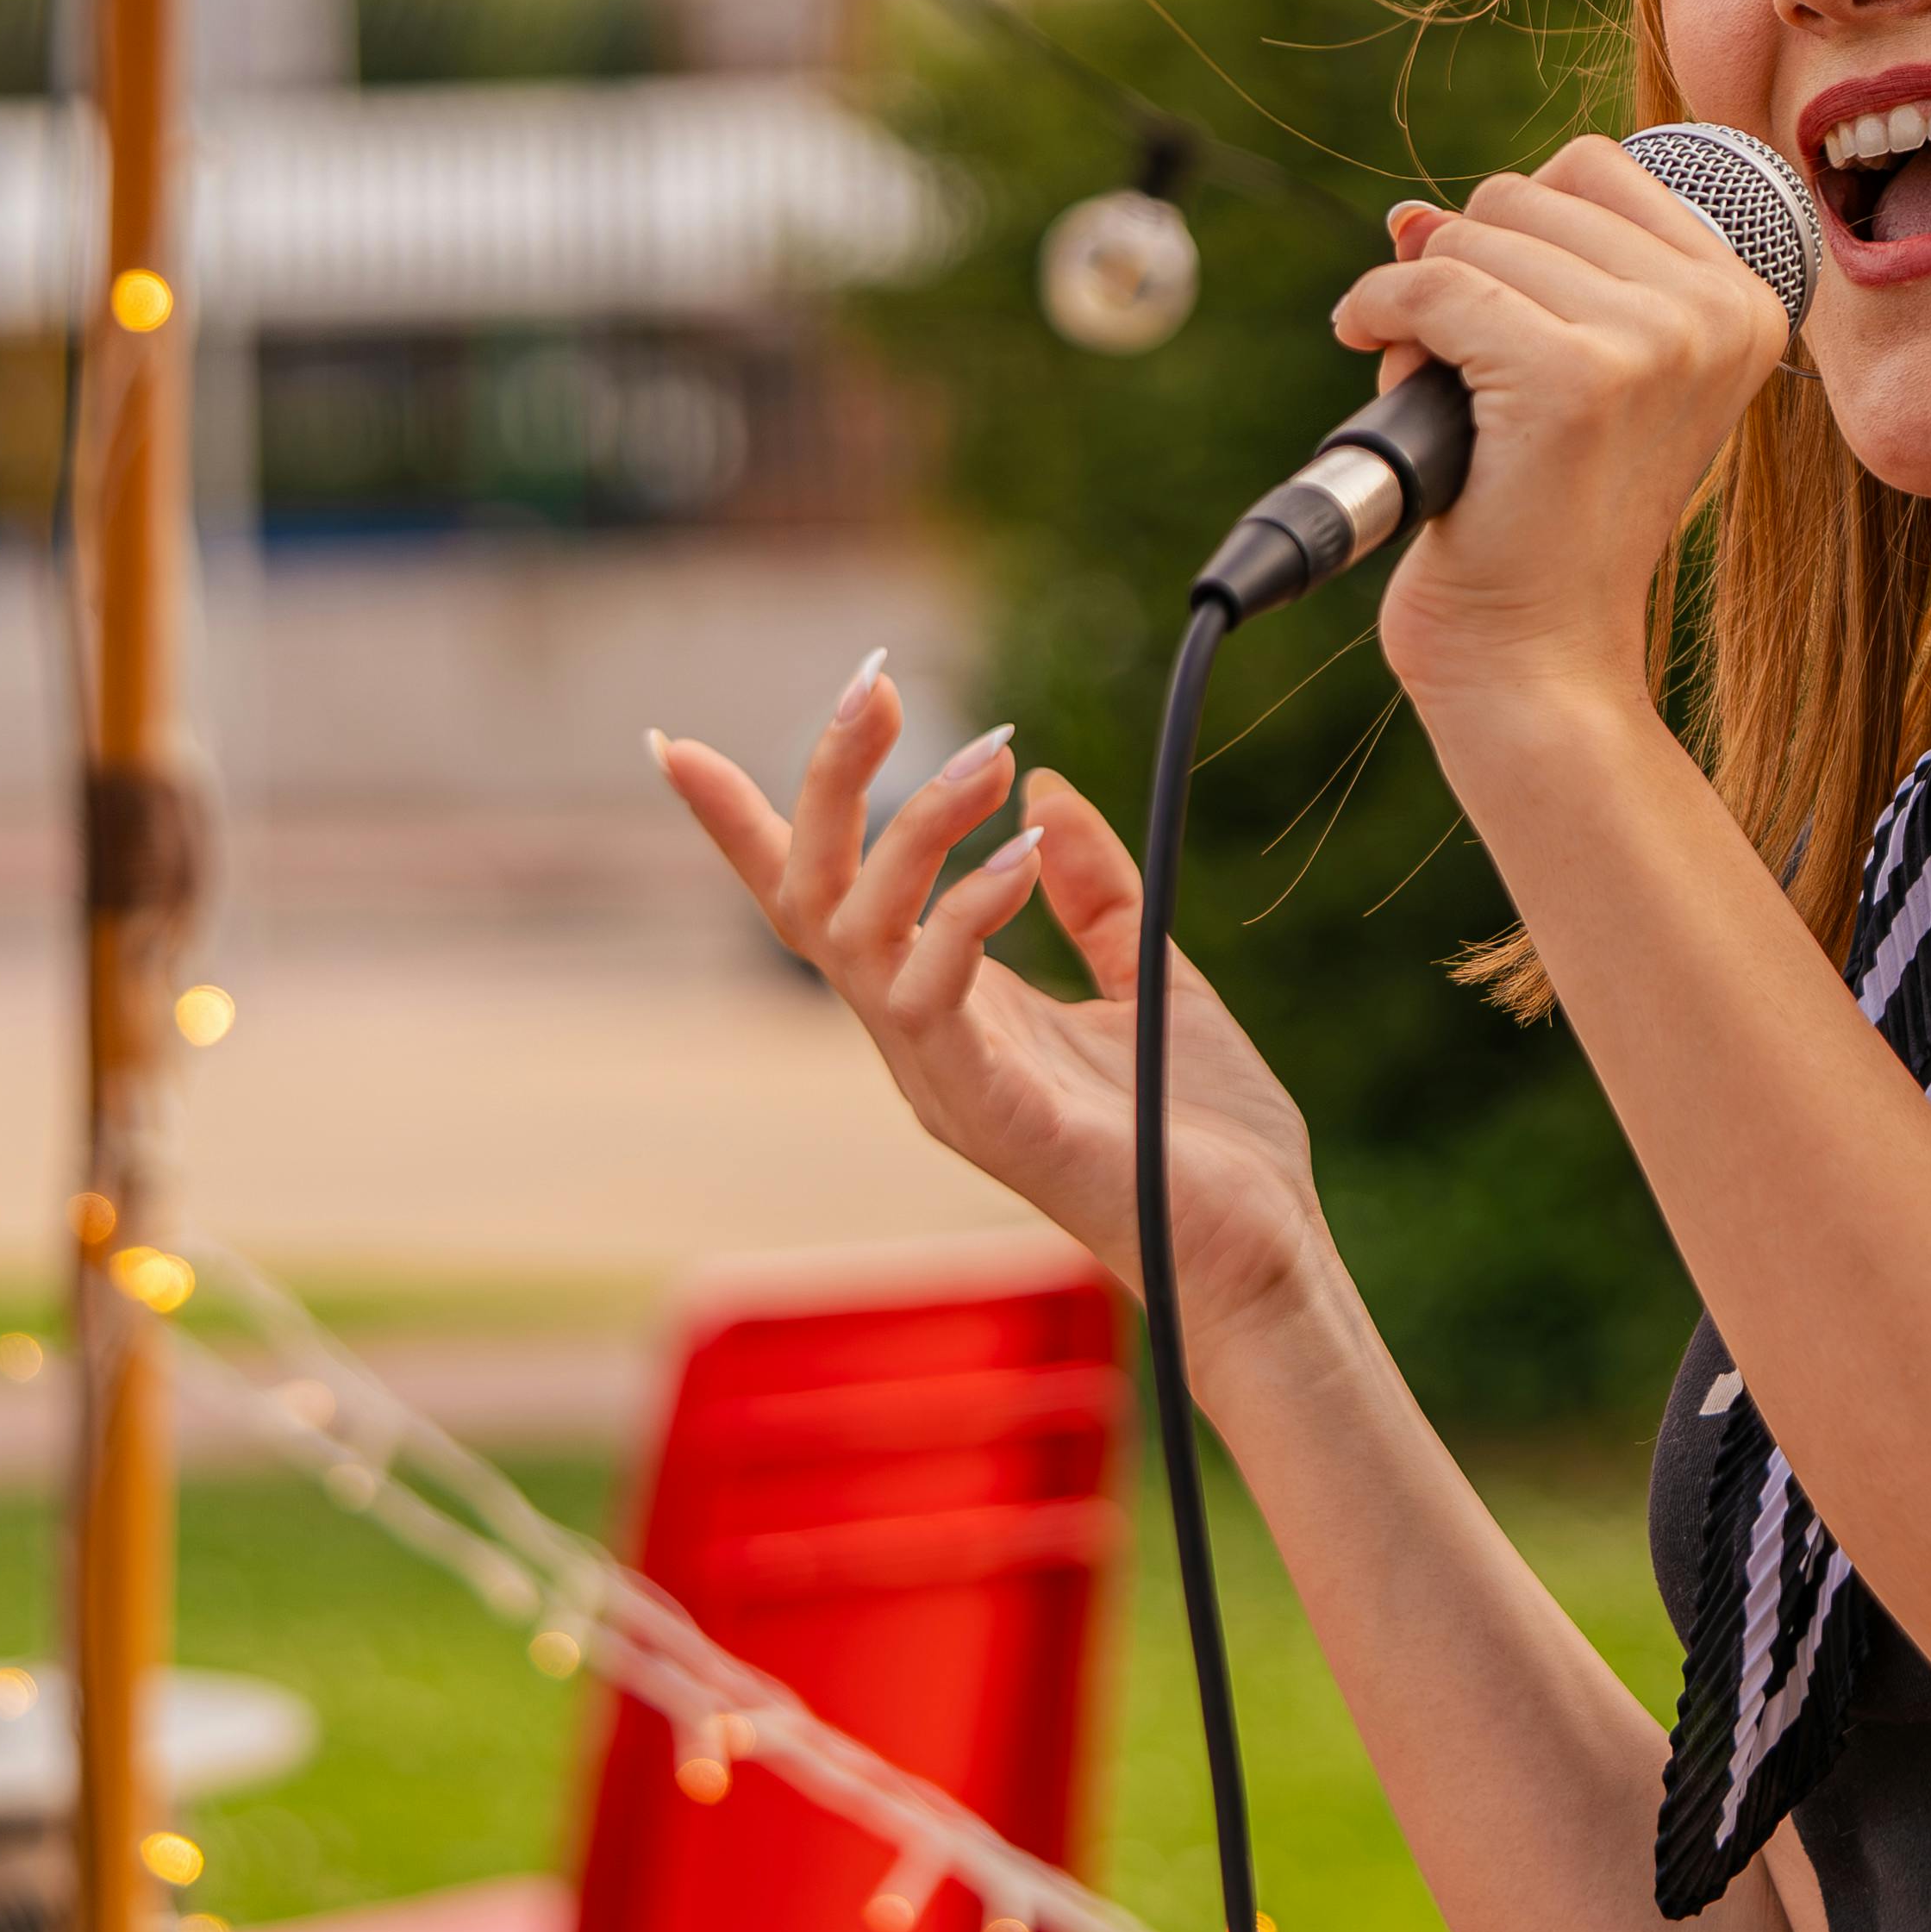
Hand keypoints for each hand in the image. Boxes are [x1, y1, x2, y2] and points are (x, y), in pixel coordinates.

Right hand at [655, 661, 1339, 1358]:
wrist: (1259, 1251)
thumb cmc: (1205, 1135)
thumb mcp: (1149, 976)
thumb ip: (1097, 892)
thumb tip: (1047, 787)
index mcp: (947, 1006)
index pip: (822, 902)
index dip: (747, 828)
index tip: (670, 746)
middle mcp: (918, 1040)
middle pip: (815, 897)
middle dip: (827, 783)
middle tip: (873, 680)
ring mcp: (940, 1080)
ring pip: (857, 932)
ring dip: (915, 827)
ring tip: (993, 753)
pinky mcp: (982, 1113)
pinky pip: (932, 996)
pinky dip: (965, 914)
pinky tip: (1021, 856)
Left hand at [1329, 135, 1795, 715]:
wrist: (1538, 660)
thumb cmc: (1546, 524)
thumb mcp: (1569, 370)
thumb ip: (1519, 275)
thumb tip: (1410, 214)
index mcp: (1740, 304)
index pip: (1594, 169)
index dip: (1517, 226)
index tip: (1499, 304)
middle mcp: (1711, 314)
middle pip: (1527, 194)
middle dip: (1467, 265)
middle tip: (1467, 365)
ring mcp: (1649, 342)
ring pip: (1472, 236)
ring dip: (1423, 300)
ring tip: (1444, 388)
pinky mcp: (1570, 378)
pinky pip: (1431, 285)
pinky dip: (1375, 310)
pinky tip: (1369, 346)